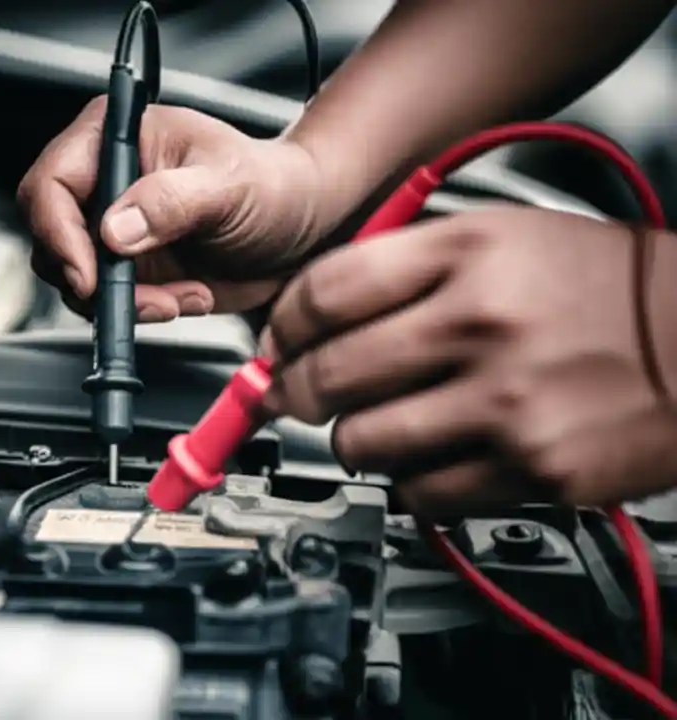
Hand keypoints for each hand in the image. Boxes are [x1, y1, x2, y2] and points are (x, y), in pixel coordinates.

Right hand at [17, 96, 337, 321]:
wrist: (303, 227)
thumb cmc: (273, 185)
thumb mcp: (228, 186)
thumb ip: (170, 202)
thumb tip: (115, 228)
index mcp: (113, 137)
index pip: (50, 184)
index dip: (58, 233)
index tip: (89, 274)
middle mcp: (102, 182)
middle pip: (50, 237)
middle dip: (92, 278)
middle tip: (142, 297)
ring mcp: (110, 229)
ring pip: (74, 278)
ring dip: (123, 302)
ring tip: (182, 296)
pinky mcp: (126, 269)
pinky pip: (106, 303)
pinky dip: (142, 313)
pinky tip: (187, 297)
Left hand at [260, 207, 676, 514]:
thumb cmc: (606, 286)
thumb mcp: (505, 235)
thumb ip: (408, 263)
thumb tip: (313, 310)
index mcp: (468, 251)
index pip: (324, 291)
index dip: (282, 325)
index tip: (278, 342)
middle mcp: (481, 321)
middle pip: (327, 373)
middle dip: (294, 391)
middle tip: (299, 393)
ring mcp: (506, 400)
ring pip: (360, 442)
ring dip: (353, 439)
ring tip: (379, 423)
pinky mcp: (532, 468)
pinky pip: (420, 494)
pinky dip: (412, 483)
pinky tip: (435, 456)